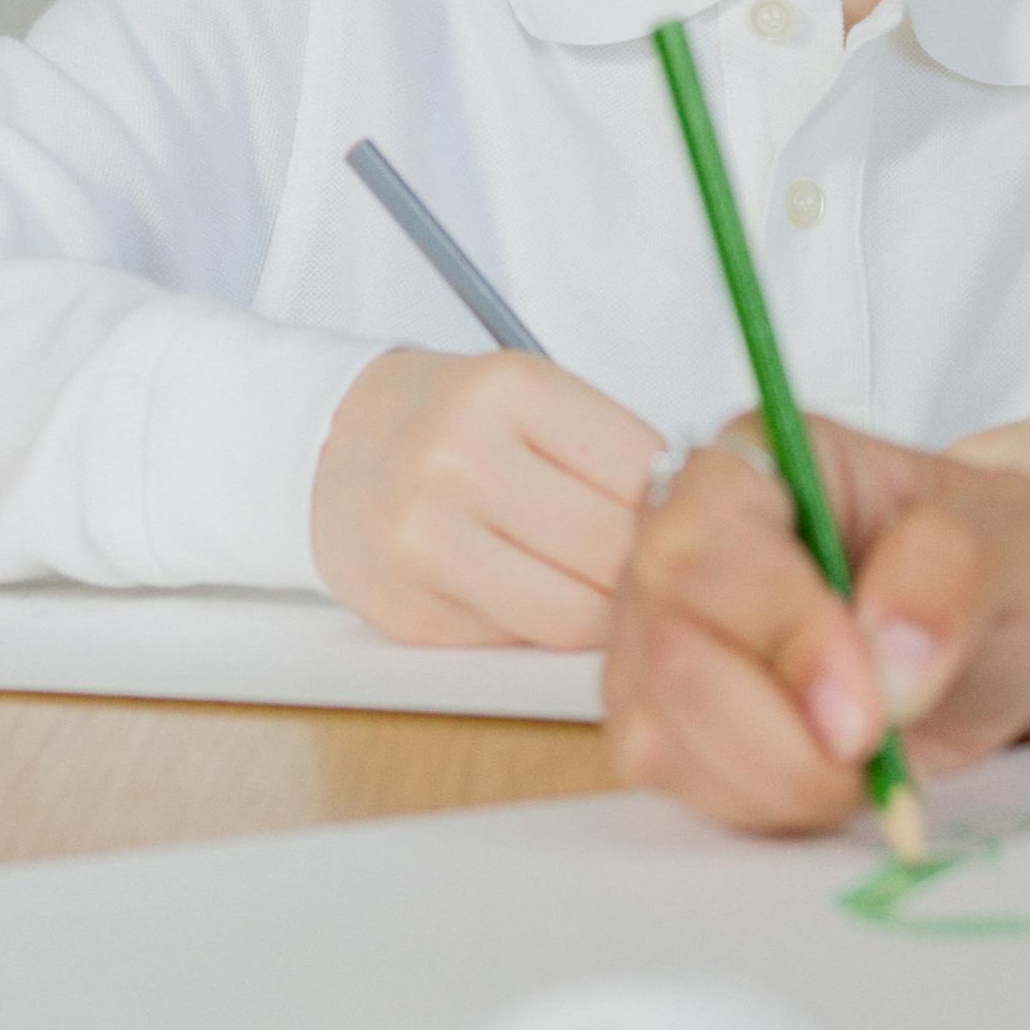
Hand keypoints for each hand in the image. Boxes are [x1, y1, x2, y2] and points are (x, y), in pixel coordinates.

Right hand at [311, 348, 661, 648]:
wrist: (327, 446)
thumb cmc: (451, 420)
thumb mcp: (528, 395)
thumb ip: (608, 449)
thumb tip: (701, 515)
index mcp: (507, 389)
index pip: (642, 467)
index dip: (682, 500)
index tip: (690, 511)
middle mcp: (458, 460)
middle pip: (612, 547)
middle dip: (651, 563)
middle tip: (662, 561)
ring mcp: (425, 541)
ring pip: (573, 612)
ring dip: (610, 609)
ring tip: (610, 585)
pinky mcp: (409, 612)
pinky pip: (521, 640)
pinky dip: (550, 627)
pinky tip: (543, 593)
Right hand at [605, 424, 1029, 829]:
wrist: (997, 633)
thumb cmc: (993, 564)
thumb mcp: (1011, 543)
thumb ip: (948, 576)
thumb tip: (885, 660)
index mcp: (754, 464)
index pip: (706, 541)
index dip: (780, 632)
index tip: (867, 712)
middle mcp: (685, 541)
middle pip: (671, 648)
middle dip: (781, 733)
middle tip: (876, 750)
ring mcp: (660, 632)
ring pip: (660, 730)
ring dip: (778, 779)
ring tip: (869, 758)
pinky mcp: (663, 714)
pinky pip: (676, 781)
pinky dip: (763, 803)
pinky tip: (829, 774)